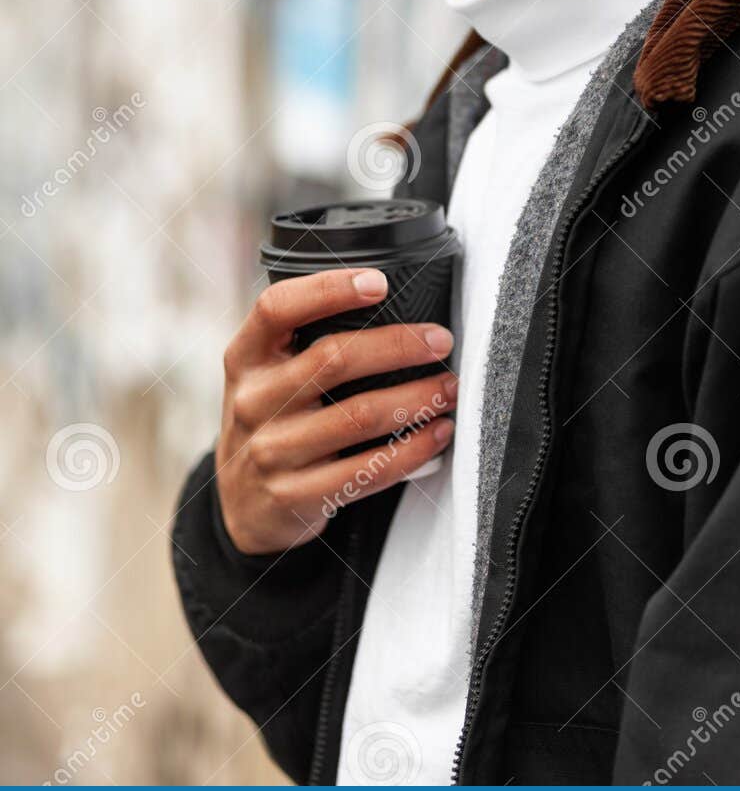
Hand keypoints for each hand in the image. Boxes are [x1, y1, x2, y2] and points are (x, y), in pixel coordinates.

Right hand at [215, 267, 455, 553]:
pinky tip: (437, 433)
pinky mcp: (295, 496)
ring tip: (448, 387)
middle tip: (441, 340)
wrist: (240, 508)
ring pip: (359, 416)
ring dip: (416, 398)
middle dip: (398, 345)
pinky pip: (367, 470)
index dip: (328, 289)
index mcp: (246, 358)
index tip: (380, 282)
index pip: (276, 308)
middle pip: (332, 358)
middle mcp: (254, 401)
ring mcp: (272, 452)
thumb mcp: (265, 376)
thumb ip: (303, 341)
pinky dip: (412, 449)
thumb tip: (387, 302)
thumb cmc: (270, 422)